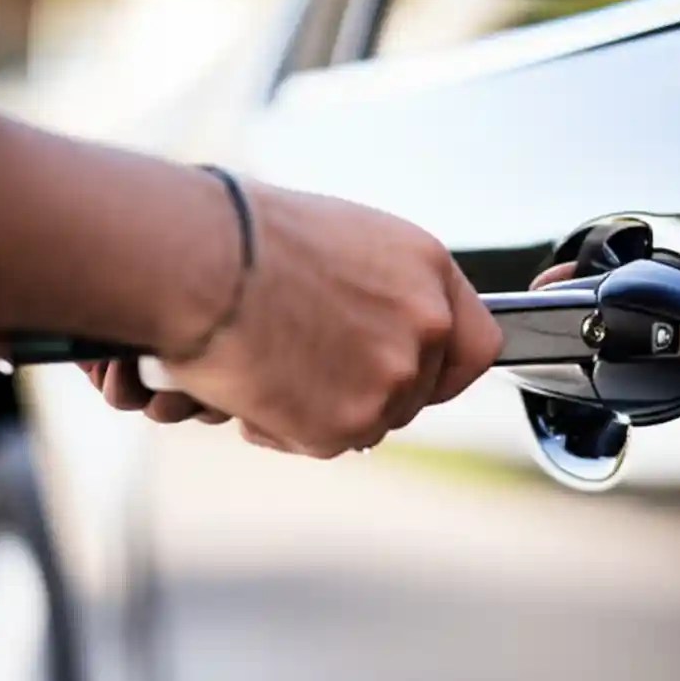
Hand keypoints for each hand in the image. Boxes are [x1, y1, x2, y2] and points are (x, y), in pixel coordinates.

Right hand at [90, 180, 502, 458]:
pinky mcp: (347, 424)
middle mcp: (425, 326)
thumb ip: (388, 292)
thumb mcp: (348, 243)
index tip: (414, 374)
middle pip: (418, 392)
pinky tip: (256, 387)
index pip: (476, 346)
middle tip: (313, 366)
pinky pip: (325, 443)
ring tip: (274, 365)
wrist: (203, 259)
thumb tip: (386, 333)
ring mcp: (391, 380)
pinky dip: (287, 427)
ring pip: (371, 421)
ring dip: (327, 408)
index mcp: (430, 272)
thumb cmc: (253, 237)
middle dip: (370, 389)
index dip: (442, 366)